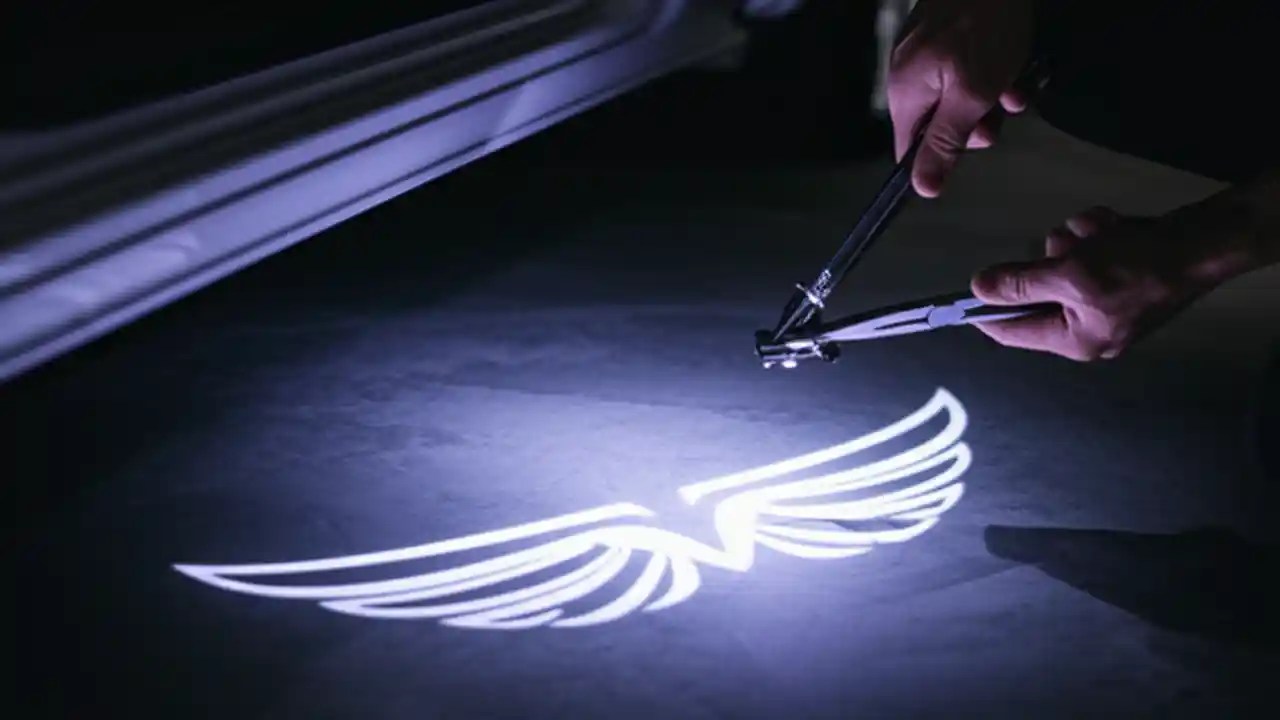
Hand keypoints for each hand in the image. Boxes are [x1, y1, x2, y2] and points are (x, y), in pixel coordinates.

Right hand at [889, 0, 1034, 196]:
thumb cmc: (986, 26)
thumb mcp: (972, 95)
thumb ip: (946, 142)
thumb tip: (922, 188)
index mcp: (905, 93)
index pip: (908, 149)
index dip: (938, 157)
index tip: (969, 148)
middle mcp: (905, 75)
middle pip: (935, 124)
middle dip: (973, 125)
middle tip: (1001, 110)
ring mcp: (922, 52)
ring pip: (953, 97)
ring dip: (987, 100)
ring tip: (1011, 86)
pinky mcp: (941, 36)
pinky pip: (958, 71)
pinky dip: (986, 75)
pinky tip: (1008, 67)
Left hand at [969, 207, 1220, 360]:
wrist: (1203, 242)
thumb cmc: (1140, 267)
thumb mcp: (1071, 275)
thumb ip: (1021, 284)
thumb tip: (979, 290)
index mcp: (1075, 341)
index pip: (1011, 333)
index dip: (983, 313)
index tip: (957, 297)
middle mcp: (1088, 327)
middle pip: (1035, 289)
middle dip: (1050, 258)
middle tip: (1070, 248)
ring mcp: (1103, 299)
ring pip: (1058, 259)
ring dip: (1074, 239)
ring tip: (1101, 234)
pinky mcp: (1117, 272)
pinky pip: (1084, 247)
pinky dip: (1095, 232)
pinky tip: (1113, 228)